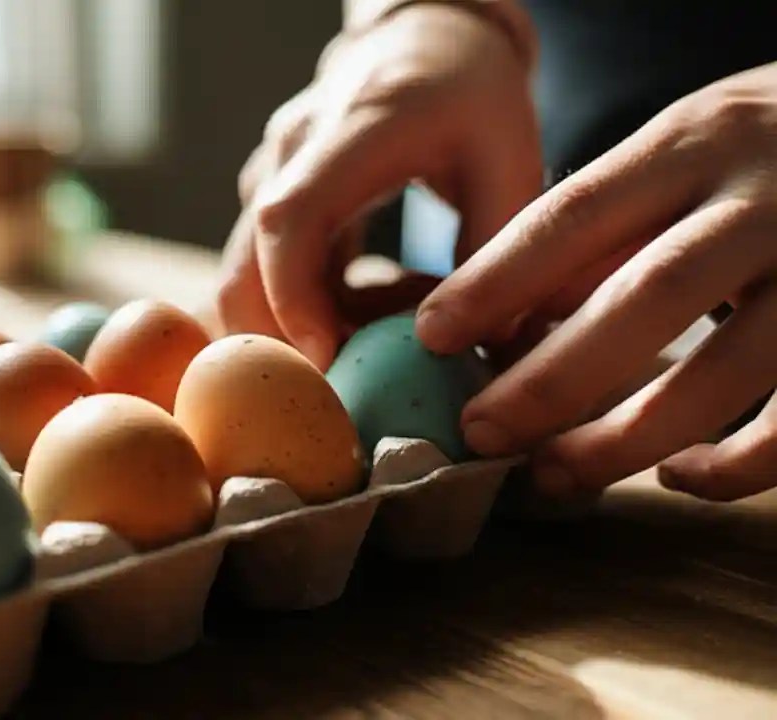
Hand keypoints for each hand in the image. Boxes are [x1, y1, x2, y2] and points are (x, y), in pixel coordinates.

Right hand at [217, 4, 540, 369]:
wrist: (421, 34)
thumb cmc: (469, 91)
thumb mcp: (510, 156)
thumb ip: (497, 245)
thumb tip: (488, 345)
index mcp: (352, 132)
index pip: (291, 218)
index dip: (294, 294)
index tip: (324, 355)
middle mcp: (290, 151)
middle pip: (242, 262)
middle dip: (276, 339)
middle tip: (337, 391)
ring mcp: (269, 173)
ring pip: (240, 274)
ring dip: (287, 330)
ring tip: (359, 357)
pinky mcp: (268, 197)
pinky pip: (260, 269)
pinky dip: (296, 310)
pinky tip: (353, 325)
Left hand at [418, 62, 776, 501]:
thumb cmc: (766, 149)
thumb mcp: (686, 151)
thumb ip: (607, 226)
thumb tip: (504, 321)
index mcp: (696, 142)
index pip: (575, 214)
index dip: (496, 280)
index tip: (430, 335)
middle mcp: (765, 199)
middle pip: (651, 295)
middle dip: (554, 377)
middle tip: (479, 431)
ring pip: (730, 368)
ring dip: (629, 434)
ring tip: (552, 472)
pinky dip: (738, 463)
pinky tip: (679, 475)